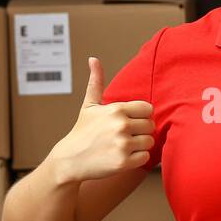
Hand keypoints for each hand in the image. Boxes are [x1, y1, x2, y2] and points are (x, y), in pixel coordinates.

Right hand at [50, 57, 155, 182]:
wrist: (70, 160)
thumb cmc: (82, 131)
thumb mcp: (89, 105)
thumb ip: (96, 82)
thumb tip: (93, 58)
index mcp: (116, 109)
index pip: (148, 109)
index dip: (140, 116)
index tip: (129, 122)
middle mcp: (121, 125)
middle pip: (150, 126)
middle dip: (140, 131)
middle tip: (123, 136)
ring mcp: (123, 144)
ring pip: (149, 142)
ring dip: (139, 146)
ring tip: (122, 146)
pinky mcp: (124, 162)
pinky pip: (145, 157)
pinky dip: (136, 159)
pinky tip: (122, 157)